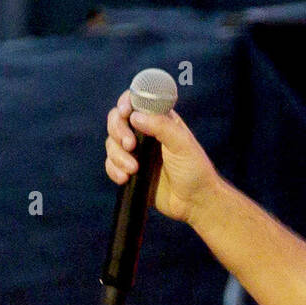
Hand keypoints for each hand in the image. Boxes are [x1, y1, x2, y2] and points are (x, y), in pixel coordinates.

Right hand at [104, 89, 219, 225]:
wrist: (194, 203)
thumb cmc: (195, 170)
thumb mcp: (182, 144)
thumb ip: (161, 126)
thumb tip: (135, 116)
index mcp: (160, 120)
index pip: (136, 102)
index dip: (126, 103)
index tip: (126, 112)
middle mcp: (145, 133)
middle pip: (117, 120)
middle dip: (118, 131)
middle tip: (130, 145)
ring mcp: (136, 152)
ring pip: (111, 143)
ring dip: (117, 155)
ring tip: (133, 169)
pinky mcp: (130, 170)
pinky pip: (111, 164)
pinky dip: (114, 170)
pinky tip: (125, 178)